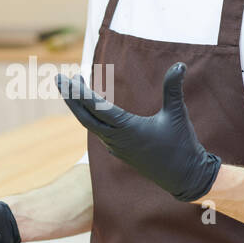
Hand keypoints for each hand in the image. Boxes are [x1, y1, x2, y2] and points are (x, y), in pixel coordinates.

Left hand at [55, 62, 219, 201]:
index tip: (67, 80)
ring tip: (74, 84)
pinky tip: (91, 105)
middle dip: (70, 98)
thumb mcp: (176, 114)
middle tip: (58, 79)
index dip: (80, 94)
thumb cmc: (181, 145)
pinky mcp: (120, 151)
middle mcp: (117, 140)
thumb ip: (173, 88)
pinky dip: (91, 116)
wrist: (184, 177)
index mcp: (127, 130)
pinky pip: (99, 131)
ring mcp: (117, 147)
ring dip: (80, 105)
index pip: (97, 109)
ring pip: (91, 124)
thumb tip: (179, 65)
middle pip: (85, 117)